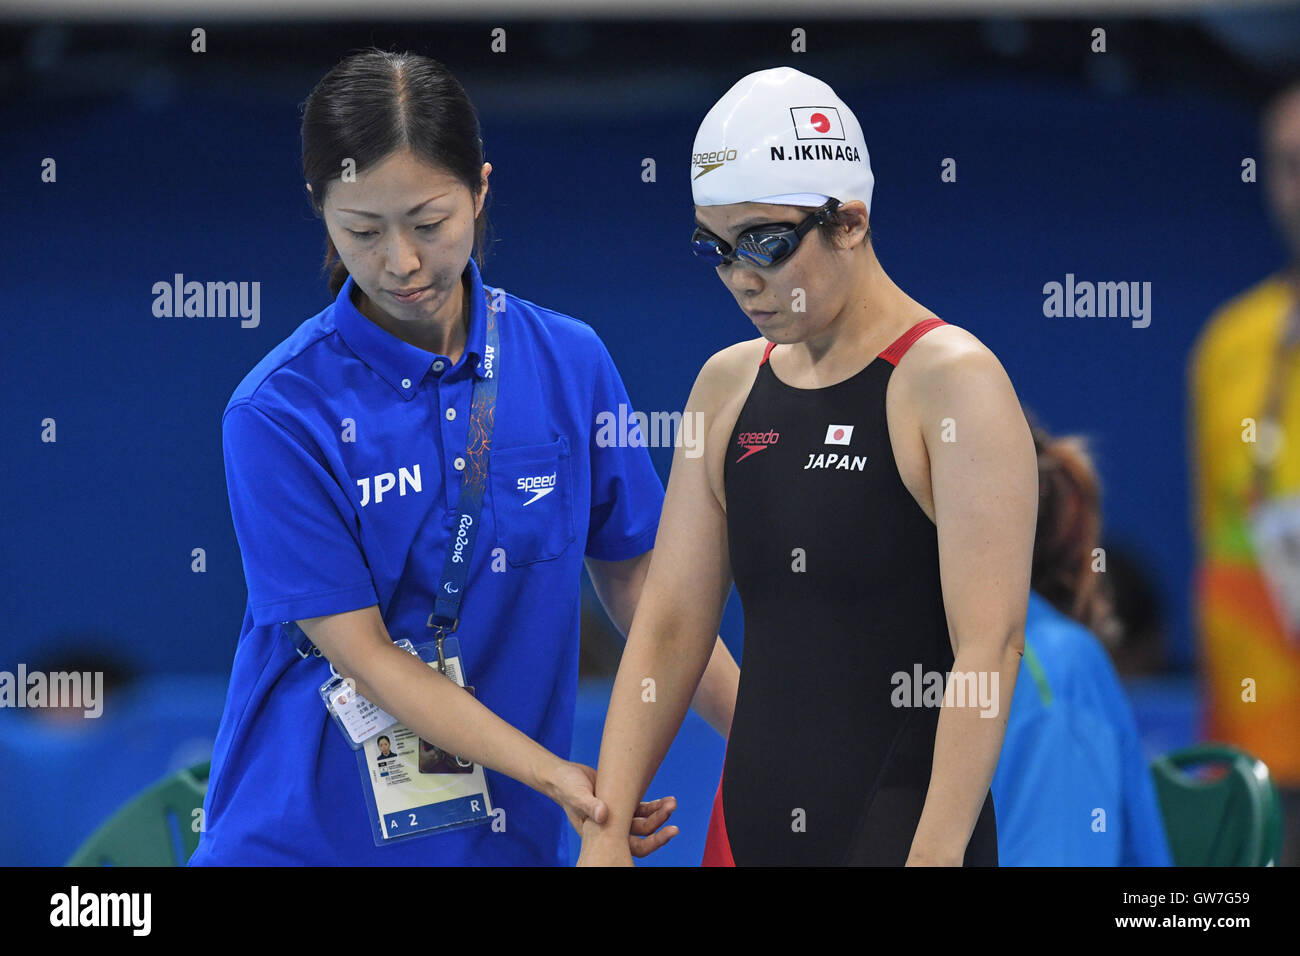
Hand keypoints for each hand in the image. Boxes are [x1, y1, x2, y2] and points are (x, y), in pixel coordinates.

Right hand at [540, 759, 678, 858]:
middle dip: (659, 826)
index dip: (653, 842)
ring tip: (671, 802)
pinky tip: (664, 799)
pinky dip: (654, 806)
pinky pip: (642, 810)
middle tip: (672, 810)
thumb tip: (604, 815)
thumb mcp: (577, 795)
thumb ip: (589, 805)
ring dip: (659, 814)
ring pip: (644, 822)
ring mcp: (618, 818)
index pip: (632, 847)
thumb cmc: (567, 788)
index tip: (669, 831)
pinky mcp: (621, 804)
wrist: (563, 776)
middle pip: (642, 836)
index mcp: (601, 835)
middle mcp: (612, 830)